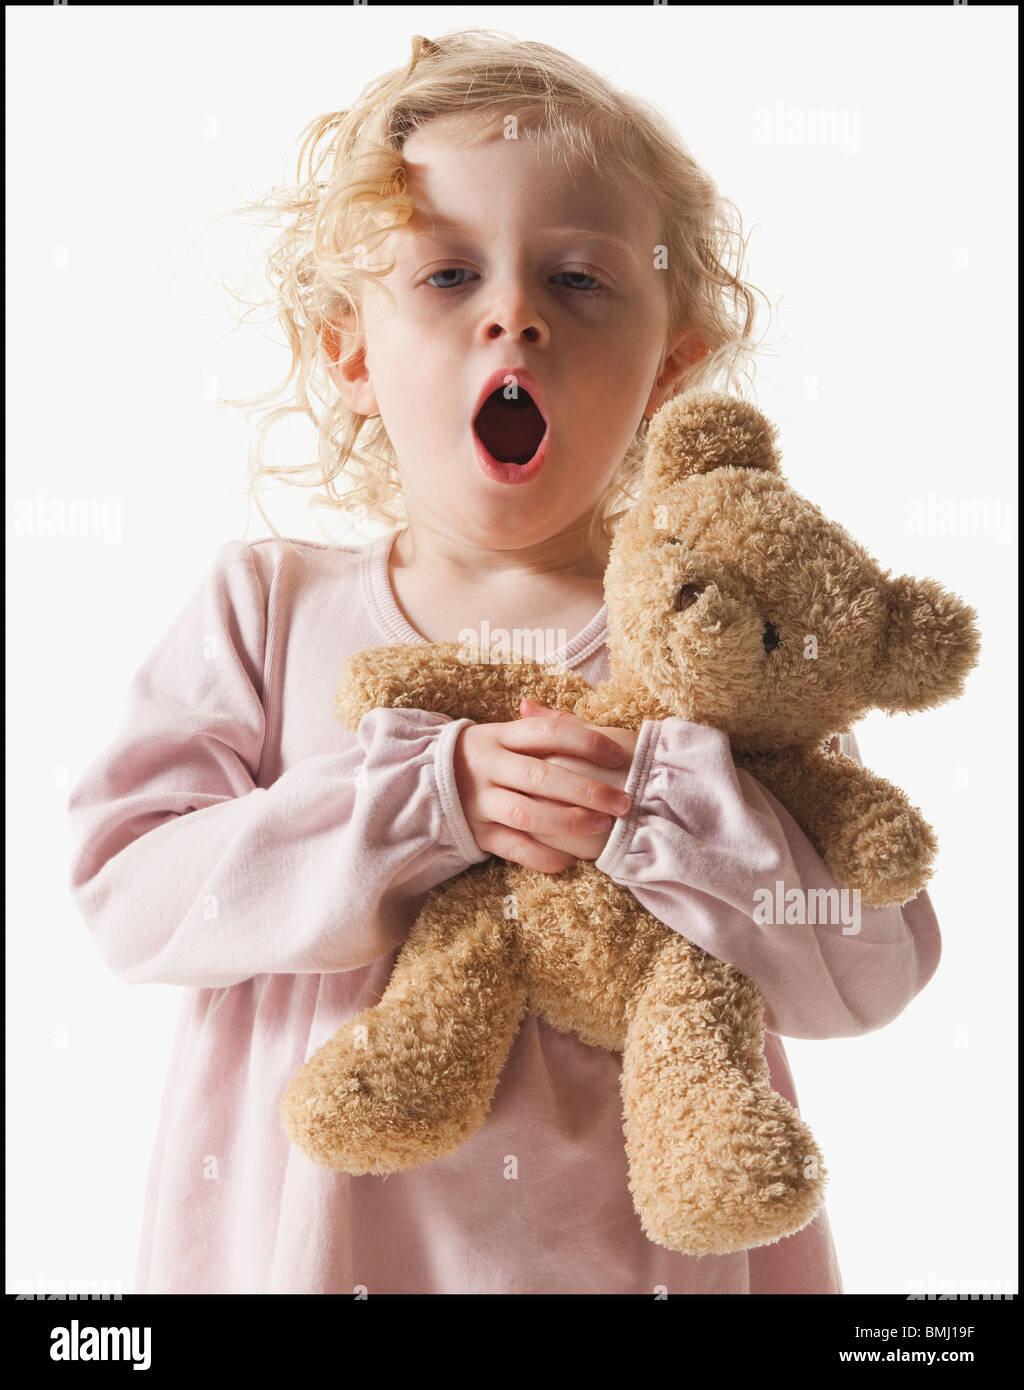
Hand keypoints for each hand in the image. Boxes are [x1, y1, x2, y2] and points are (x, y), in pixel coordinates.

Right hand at [452, 699, 634, 872]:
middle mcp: (489, 766)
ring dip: (568, 822)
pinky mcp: (477, 834)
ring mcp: (481, 802)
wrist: (423, 781)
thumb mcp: (503, 734)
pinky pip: (513, 848)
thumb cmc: (483, 756)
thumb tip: (556, 712)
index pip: (548, 732)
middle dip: (586, 790)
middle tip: (622, 803)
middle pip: (541, 777)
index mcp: (500, 736)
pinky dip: (543, 857)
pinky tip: (571, 860)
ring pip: (527, 814)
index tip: (618, 756)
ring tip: (602, 827)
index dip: (587, 742)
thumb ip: (537, 725)